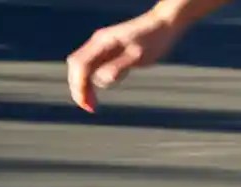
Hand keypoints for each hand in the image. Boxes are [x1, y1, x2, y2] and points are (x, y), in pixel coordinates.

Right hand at [66, 9, 184, 112]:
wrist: (164, 24)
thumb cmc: (154, 40)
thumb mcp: (138, 56)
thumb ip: (119, 67)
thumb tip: (102, 80)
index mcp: (102, 43)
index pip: (80, 66)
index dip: (79, 87)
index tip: (88, 106)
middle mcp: (98, 43)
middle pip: (77, 67)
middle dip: (79, 88)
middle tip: (90, 108)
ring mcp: (102, 46)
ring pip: (85, 68)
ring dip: (87, 85)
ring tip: (95, 102)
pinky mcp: (109, 51)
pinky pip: (94, 66)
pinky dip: (94, 79)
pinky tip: (105, 86)